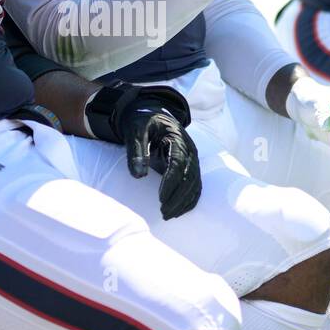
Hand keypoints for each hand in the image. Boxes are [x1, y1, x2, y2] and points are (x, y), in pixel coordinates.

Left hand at [85, 83, 200, 219]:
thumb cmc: (142, 122)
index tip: (160, 198)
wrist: (151, 115)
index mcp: (177, 138)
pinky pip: (194, 186)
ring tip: (168, 215)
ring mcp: (191, 159)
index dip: (171, 182)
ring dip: (184, 202)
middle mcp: (189, 149)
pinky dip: (189, 200)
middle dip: (177, 197)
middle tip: (163, 212)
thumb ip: (136, 151)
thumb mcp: (135, 131)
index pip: (178, 163)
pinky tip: (178, 211)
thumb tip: (138, 176)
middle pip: (189, 177)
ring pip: (194, 184)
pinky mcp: (189, 166)